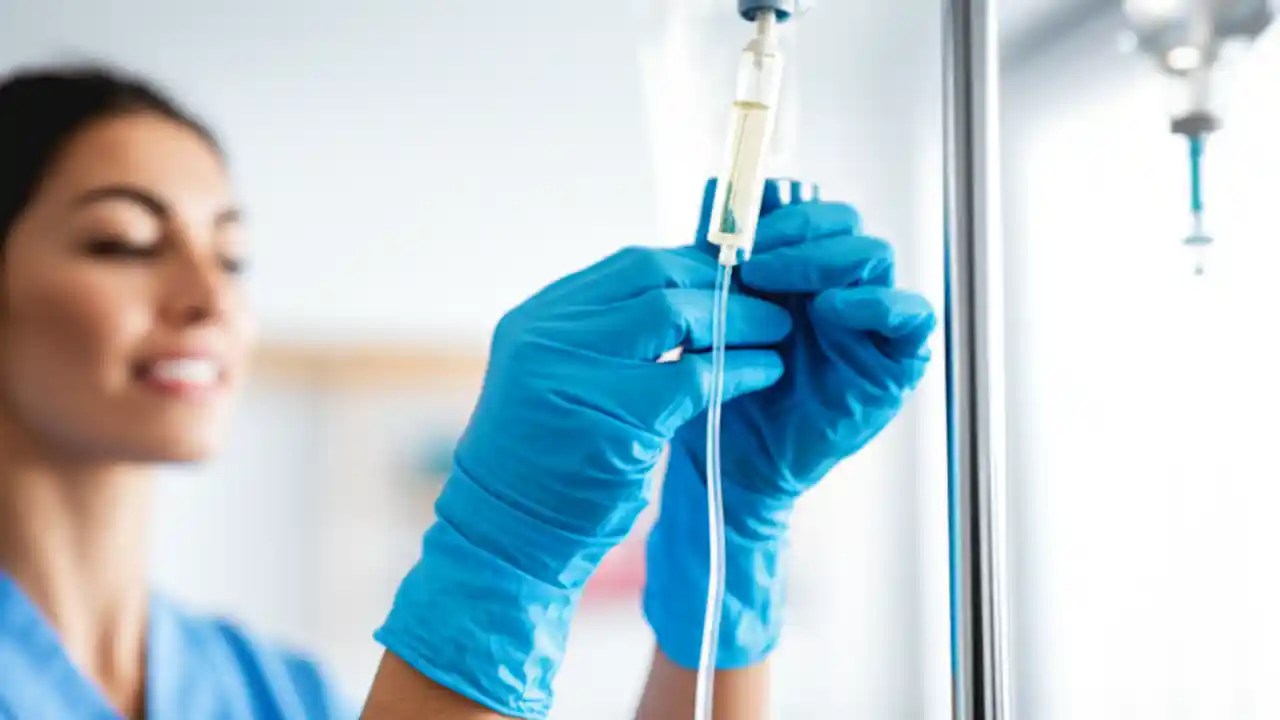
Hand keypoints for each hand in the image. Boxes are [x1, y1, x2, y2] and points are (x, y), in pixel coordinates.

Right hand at [376, 245, 793, 718]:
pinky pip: (694, 375)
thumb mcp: (563, 385)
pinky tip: (767, 371)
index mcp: (536, 321)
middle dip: (720, 283)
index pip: (628, 266)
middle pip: (652, 276)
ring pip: (675, 314)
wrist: (508, 540)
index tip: (738, 279)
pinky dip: (740, 367)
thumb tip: (689, 300)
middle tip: (770, 297)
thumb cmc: (548, 468)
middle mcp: (546, 335)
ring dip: (738, 318)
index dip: (692, 266)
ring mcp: (573, 371)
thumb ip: (607, 342)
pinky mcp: (612, 418)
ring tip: (778, 329)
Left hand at [645, 180, 935, 668]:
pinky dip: (879, 303)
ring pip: (875, 257)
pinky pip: (912, 316)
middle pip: (847, 225)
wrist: (731, 457)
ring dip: (825, 260)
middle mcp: (841, 288)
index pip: (811, 213)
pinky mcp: (895, 362)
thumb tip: (722, 203)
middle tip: (756, 263)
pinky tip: (833, 311)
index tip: (739, 234)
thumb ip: (728, 265)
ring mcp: (870, 323)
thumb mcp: (716, 315)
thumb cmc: (723, 386)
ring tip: (776, 286)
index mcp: (801, 272)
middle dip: (800, 233)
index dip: (782, 214)